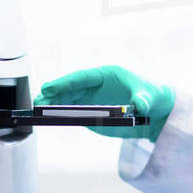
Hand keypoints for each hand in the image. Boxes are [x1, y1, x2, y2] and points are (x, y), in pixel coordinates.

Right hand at [34, 65, 173, 141]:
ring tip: (38, 110)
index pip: (82, 77)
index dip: (66, 82)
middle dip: (54, 94)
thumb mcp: (150, 95)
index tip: (50, 87)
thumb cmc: (153, 95)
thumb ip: (143, 99)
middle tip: (39, 102)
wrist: (154, 112)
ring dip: (52, 104)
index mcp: (106, 74)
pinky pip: (72, 113)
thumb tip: (140, 104)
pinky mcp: (90, 113)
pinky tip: (48, 118)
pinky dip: (59, 115)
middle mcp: (94, 86)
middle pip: (70, 89)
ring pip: (67, 100)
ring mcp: (90, 100)